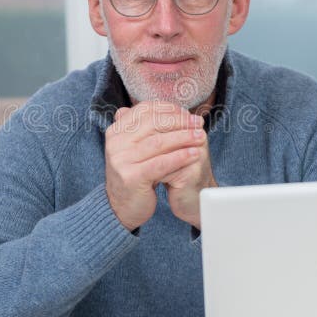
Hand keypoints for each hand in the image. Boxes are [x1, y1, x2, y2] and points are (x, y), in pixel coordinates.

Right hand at [104, 101, 205, 230]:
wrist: (122, 207)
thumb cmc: (137, 174)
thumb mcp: (139, 148)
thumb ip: (150, 129)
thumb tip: (178, 110)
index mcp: (116, 131)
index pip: (145, 110)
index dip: (169, 109)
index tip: (188, 114)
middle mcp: (115, 143)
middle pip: (153, 123)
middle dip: (179, 121)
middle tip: (198, 123)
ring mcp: (121, 160)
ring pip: (158, 142)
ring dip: (183, 137)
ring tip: (201, 136)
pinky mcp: (131, 177)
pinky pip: (160, 163)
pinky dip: (179, 157)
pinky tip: (194, 154)